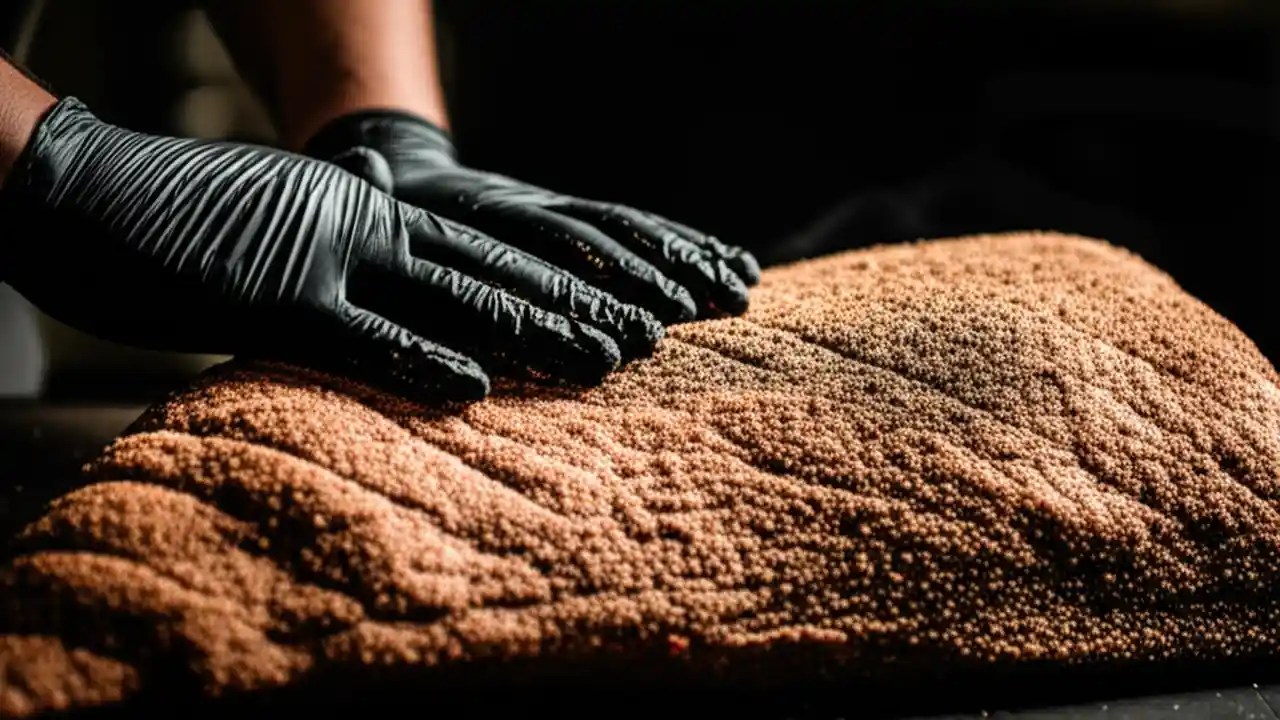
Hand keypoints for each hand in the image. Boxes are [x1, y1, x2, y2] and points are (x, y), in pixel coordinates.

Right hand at [0, 98, 664, 399]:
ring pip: (450, 301)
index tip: (615, 311)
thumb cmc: (186, 214)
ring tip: (603, 361)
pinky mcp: (276, 294)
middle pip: (489, 276)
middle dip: (572, 309)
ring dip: (529, 335)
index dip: (554, 285)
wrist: (90, 190)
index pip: (481, 258)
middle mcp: (366, 232)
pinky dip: (418, 361)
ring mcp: (327, 259)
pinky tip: (477, 386)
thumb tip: (368, 191)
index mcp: (370, 219)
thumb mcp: (283, 212)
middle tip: (647, 339)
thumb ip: (337, 215)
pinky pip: (360, 335)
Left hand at [302, 110, 760, 323]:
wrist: (405, 174)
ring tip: (742, 291)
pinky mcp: (577, 222)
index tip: (651, 315)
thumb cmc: (384, 207)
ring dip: (690, 262)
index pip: (561, 240)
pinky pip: (638, 234)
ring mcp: (564, 212)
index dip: (608, 278)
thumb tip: (366, 160)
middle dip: (663, 275)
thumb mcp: (370, 197)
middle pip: (612, 237)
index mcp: (495, 208)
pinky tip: (732, 269)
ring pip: (637, 233)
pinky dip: (687, 250)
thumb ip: (373, 184)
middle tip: (714, 308)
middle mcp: (541, 207)